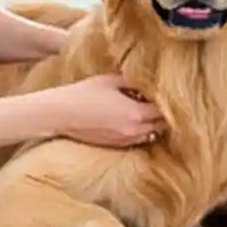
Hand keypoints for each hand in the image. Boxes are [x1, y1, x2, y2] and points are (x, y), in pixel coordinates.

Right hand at [47, 74, 166, 147]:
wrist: (61, 114)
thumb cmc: (83, 94)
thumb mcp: (109, 80)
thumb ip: (131, 81)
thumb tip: (146, 81)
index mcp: (136, 113)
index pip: (164, 110)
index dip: (165, 101)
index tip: (162, 92)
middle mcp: (135, 130)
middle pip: (162, 125)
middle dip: (162, 114)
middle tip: (156, 101)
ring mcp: (126, 140)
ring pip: (151, 134)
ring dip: (152, 124)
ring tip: (145, 111)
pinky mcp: (116, 146)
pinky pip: (138, 140)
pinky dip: (140, 131)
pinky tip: (131, 120)